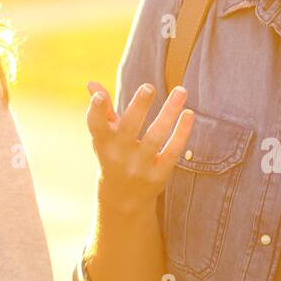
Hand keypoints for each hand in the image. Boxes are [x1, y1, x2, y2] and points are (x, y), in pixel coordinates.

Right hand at [85, 80, 193, 217]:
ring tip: (181, 90)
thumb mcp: (105, 136)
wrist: (124, 197)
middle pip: (129, 128)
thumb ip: (102, 110)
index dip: (96, 111)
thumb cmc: (114, 155)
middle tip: (148, 87)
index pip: (96, 126)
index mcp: (104, 142)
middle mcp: (120, 155)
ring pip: (156, 136)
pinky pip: (172, 151)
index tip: (99, 96)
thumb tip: (91, 83)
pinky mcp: (159, 174)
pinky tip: (188, 114)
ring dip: (169, 112)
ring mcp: (140, 166)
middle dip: (138, 107)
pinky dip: (182, 132)